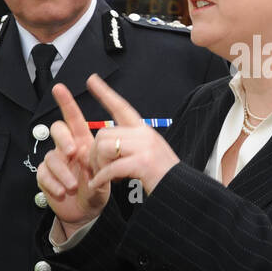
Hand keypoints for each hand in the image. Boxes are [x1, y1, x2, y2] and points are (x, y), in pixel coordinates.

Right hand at [37, 82, 110, 236]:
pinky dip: (53, 184)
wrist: (87, 212)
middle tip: (72, 151)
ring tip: (73, 186)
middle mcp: (66, 149)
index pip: (73, 117)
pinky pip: (43, 174)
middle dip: (63, 138)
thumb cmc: (97, 189)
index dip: (66, 102)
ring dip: (62, 171)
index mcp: (82, 142)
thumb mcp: (105, 172)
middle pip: (56, 129)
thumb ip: (104, 160)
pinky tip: (62, 192)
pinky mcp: (45, 178)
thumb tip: (102, 149)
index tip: (60, 87)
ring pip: (51, 156)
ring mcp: (55, 163)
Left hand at [81, 73, 179, 194]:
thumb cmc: (161, 176)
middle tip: (99, 170)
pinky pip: (111, 168)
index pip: (121, 106)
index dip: (105, 93)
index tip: (91, 79)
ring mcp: (145, 147)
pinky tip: (97, 185)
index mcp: (143, 130)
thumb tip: (103, 144)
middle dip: (94, 155)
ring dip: (98, 166)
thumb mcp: (145, 152)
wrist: (180, 190)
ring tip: (105, 177)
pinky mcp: (143, 163)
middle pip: (103, 134)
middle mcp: (144, 134)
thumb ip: (128, 144)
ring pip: (104, 148)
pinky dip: (100, 179)